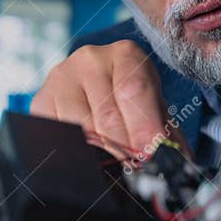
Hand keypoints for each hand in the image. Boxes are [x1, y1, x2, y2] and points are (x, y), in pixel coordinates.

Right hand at [30, 40, 188, 155]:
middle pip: (107, 113)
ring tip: (114, 163)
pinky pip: (58, 133)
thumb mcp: (154, 107)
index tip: (149, 152)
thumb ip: (167, 131)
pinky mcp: (41, 99)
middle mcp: (90, 59)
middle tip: (134, 166)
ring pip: (81, 127)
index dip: (143, 126)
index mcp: (125, 54)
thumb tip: (179, 161)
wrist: (97, 86)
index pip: (133, 90)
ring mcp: (62, 77)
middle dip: (124, 147)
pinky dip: (75, 150)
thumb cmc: (131, 101)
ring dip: (100, 153)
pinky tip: (88, 154)